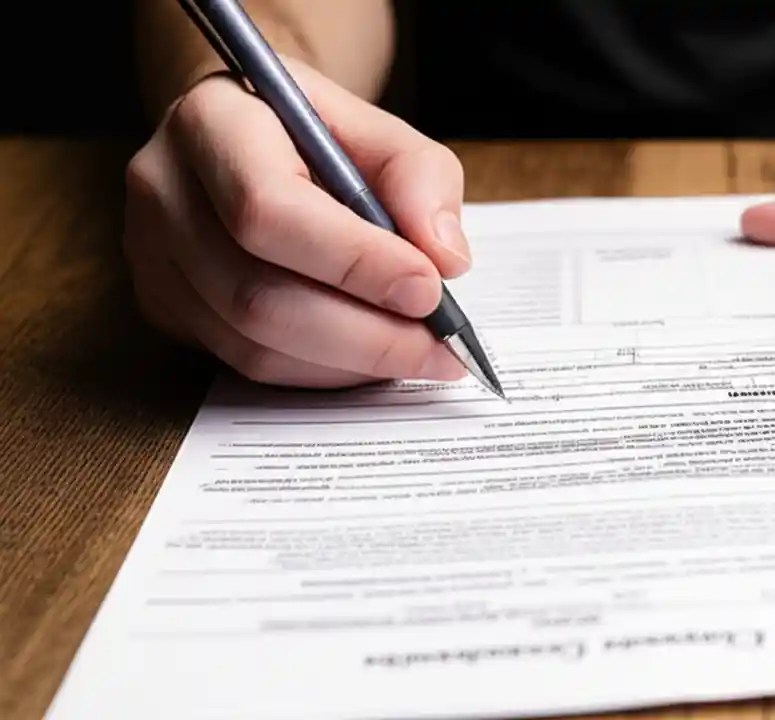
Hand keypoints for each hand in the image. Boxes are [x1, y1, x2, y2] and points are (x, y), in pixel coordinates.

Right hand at [123, 61, 469, 387]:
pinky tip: (368, 357)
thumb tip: (445, 259)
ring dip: (349, 362)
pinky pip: (245, 363)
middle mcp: (163, 187)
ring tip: (417, 355)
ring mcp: (150, 254)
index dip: (353, 260)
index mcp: (212, 120)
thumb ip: (421, 181)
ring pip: (252, 342)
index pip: (268, 207)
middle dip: (365, 334)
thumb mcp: (383, 131)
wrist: (253, 142)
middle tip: (439, 348)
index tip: (428, 290)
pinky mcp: (162, 306)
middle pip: (256, 293)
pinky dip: (321, 371)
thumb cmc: (321, 137)